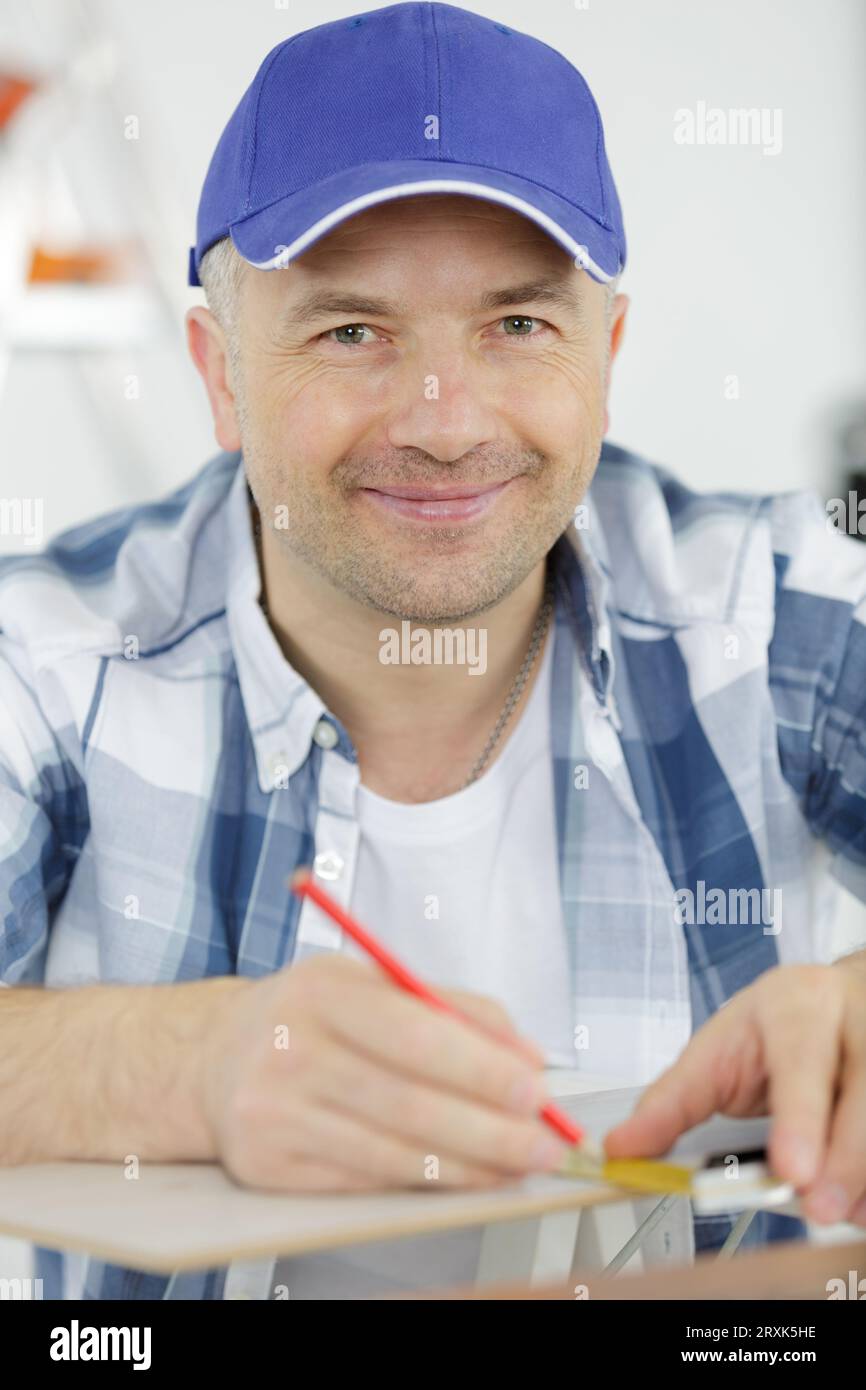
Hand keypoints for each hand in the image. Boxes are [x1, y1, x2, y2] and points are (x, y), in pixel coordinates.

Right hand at [202, 953, 567, 1191]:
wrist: (213, 1060)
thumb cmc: (310, 1016)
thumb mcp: (369, 983)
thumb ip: (451, 1008)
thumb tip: (526, 1054)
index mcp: (320, 990)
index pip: (415, 1033)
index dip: (482, 1068)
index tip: (538, 1089)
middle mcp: (288, 1050)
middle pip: (408, 1102)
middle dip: (490, 1129)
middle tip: (544, 1143)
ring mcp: (273, 1114)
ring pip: (392, 1152)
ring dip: (469, 1165)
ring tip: (517, 1164)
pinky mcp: (267, 1167)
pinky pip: (363, 1181)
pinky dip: (425, 1183)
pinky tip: (465, 1177)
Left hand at [603, 958, 865, 1226]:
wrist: (833, 999)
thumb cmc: (775, 1028)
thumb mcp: (717, 1048)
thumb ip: (673, 1102)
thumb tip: (622, 1149)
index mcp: (797, 1008)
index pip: (802, 1061)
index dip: (801, 1119)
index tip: (792, 1171)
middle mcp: (855, 1023)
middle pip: (864, 1091)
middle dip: (844, 1159)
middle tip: (816, 1207)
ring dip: (863, 1176)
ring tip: (838, 1208)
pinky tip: (859, 1198)